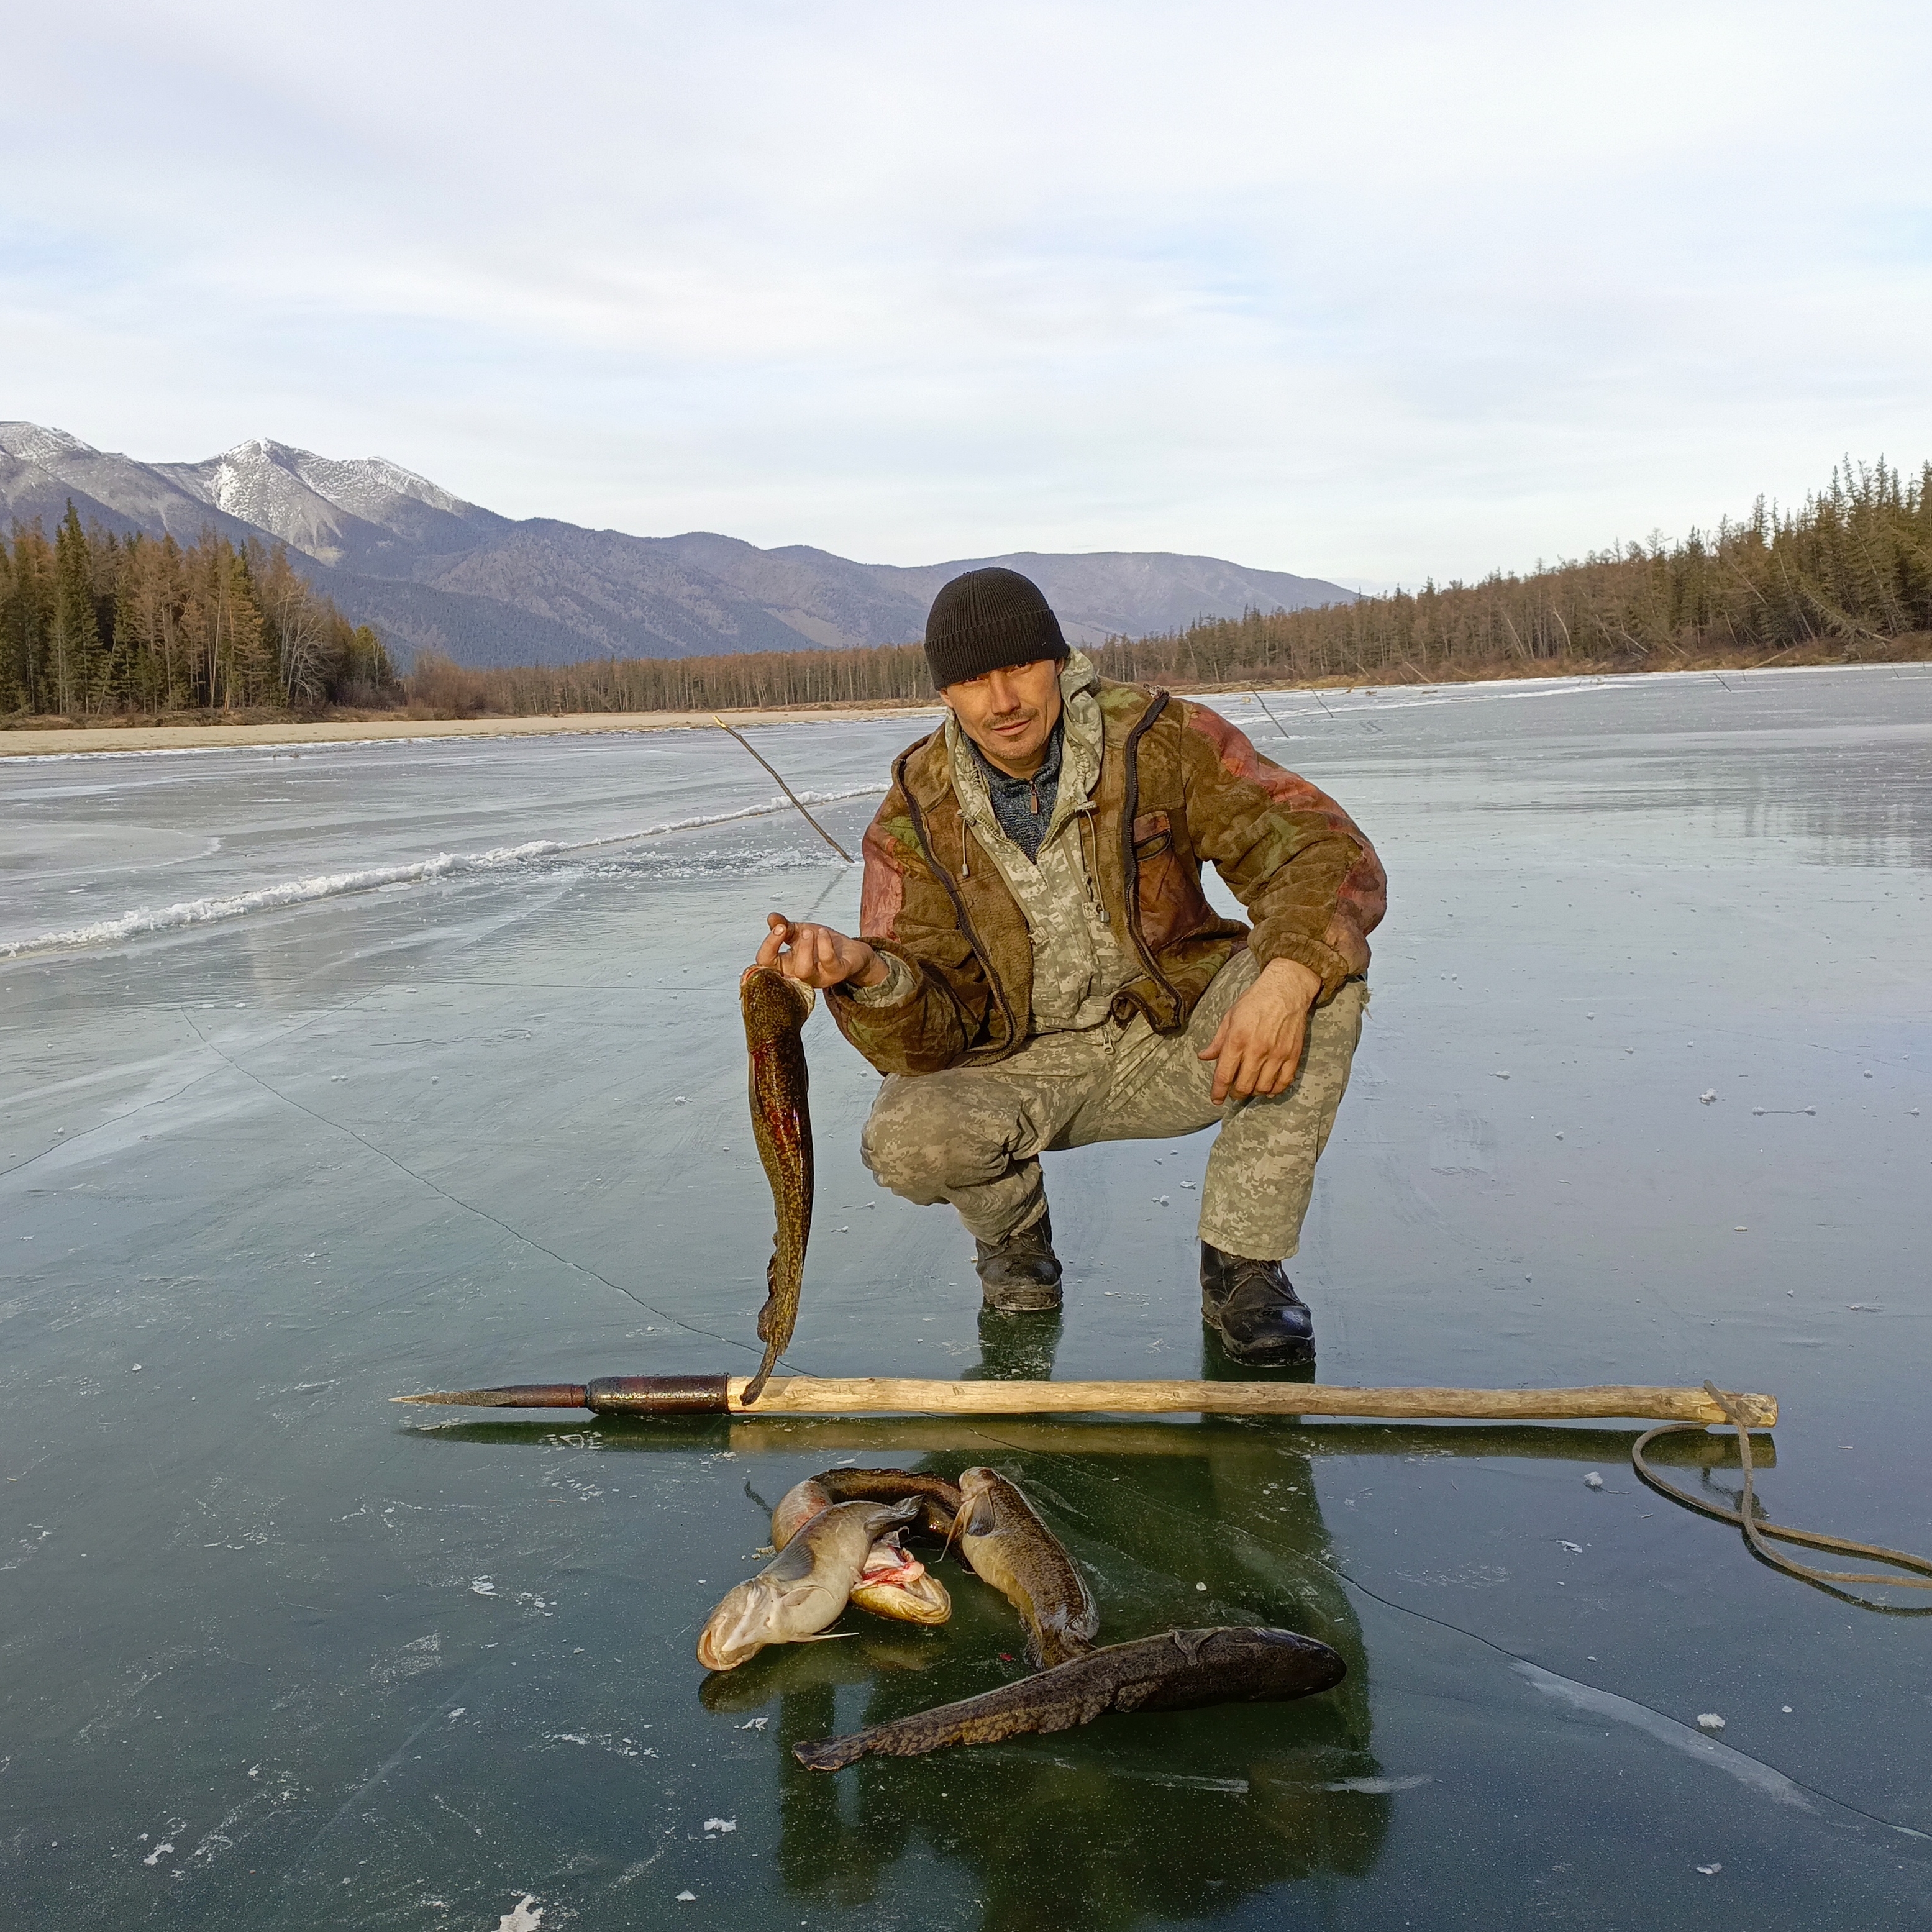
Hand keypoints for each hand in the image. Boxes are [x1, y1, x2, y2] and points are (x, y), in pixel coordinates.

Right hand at [755, 912, 888, 989]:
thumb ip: (785, 927)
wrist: (851, 951)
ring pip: (804, 971)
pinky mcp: (837, 973)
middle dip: (777, 946)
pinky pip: (828, 961)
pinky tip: (823, 933)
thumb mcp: (800, 932)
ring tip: (809, 931)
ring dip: (804, 947)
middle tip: (785, 928)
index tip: (778, 927)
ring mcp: (818, 977)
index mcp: (787, 966)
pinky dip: (824, 944)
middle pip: (778, 973)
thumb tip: (771, 917)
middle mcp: (799, 976)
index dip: (767, 945)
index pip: (765, 963)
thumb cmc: (823, 945)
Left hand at [1198, 958, 1321, 1103]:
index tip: (1216, 1100)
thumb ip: (1218, 1041)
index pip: (1224, 1075)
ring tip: (1250, 1087)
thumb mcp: (1230, 1017)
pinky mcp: (1293, 1055)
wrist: (1285, 989)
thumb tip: (1205, 1057)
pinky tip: (1268, 1088)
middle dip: (1235, 1094)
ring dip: (1254, 1092)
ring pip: (1263, 1088)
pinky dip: (1275, 1090)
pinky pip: (1284, 1082)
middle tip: (1233, 1091)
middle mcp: (1256, 1050)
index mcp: (1237, 1040)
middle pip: (1243, 1086)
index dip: (1218, 1092)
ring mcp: (1276, 1054)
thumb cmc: (1254, 1001)